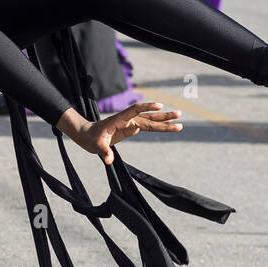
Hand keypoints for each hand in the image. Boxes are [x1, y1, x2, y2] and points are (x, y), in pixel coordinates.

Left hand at [57, 101, 182, 164]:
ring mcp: (130, 123)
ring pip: (150, 121)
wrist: (88, 136)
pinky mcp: (132, 128)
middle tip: (179, 115)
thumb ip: (103, 152)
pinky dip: (158, 126)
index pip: (135, 110)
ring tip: (180, 120)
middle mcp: (127, 119)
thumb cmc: (91, 139)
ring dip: (164, 121)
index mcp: (119, 119)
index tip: (159, 105)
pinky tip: (168, 125)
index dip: (147, 107)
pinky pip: (147, 126)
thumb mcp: (96, 146)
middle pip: (148, 116)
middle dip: (163, 116)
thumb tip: (109, 161)